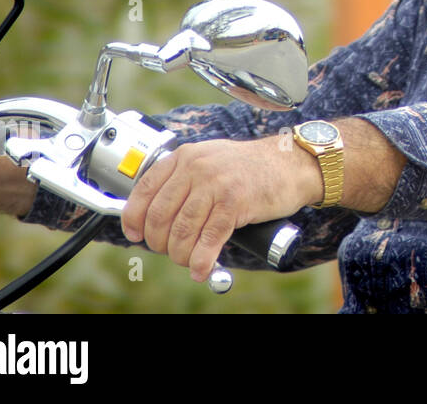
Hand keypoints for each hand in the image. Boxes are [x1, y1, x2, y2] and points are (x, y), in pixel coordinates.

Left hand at [120, 135, 321, 282]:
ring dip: (180, 255)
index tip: (136, 235)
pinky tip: (201, 269)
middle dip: (160, 243)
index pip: (144, 190)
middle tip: (170, 251)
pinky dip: (201, 261)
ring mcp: (216, 185)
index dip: (134, 219)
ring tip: (189, 261)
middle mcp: (196, 167)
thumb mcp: (210, 160)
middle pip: (160, 216)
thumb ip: (184, 180)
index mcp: (185, 157)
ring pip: (181, 232)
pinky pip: (208, 240)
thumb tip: (155, 216)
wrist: (291, 164)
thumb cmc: (252, 167)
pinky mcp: (235, 203)